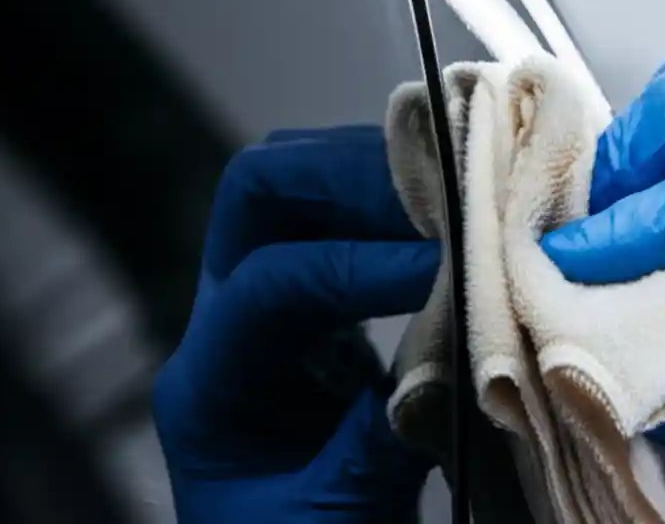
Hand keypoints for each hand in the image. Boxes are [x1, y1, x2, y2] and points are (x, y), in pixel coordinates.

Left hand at [153, 126, 438, 521]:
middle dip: (346, 176)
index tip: (444, 268)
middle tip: (440, 192)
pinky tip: (451, 223)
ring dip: (376, 178)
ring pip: (297, 191)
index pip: (270, 282)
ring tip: (456, 191)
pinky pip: (343, 228)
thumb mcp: (336, 519)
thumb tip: (457, 348)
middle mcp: (223, 329)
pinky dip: (397, 212)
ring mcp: (269, 315)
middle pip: (256, 193)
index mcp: (207, 388)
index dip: (359, 265)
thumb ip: (385, 437)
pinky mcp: (322, 320)